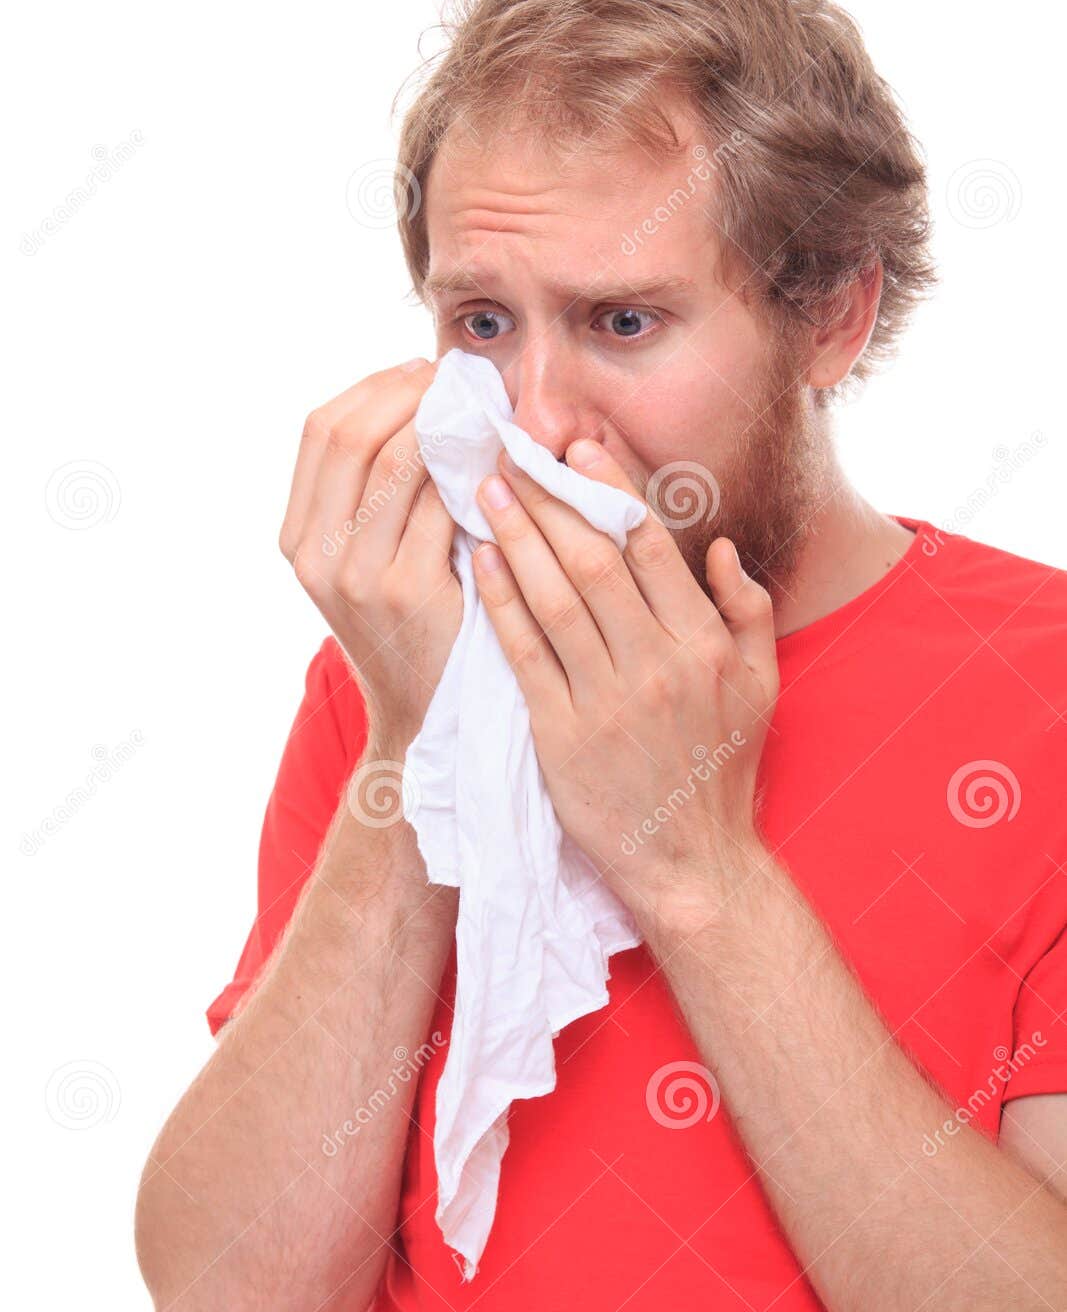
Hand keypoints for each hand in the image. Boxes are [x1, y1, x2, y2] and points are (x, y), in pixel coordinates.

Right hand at [279, 359, 461, 752]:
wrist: (425, 714)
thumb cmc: (414, 626)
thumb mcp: (368, 561)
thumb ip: (376, 496)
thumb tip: (423, 399)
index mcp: (299, 537)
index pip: (321, 430)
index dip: (371, 388)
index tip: (420, 371)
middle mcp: (315, 554)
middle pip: (350, 435)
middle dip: (406, 393)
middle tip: (455, 380)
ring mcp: (355, 574)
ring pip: (393, 461)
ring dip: (441, 423)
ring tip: (479, 409)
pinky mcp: (405, 591)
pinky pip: (437, 505)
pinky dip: (469, 471)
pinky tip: (497, 460)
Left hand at [470, 440, 778, 937]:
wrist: (691, 864)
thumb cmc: (722, 770)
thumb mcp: (760, 688)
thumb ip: (747, 611)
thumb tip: (718, 546)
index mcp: (704, 643)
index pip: (650, 546)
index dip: (610, 489)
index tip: (578, 447)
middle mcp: (656, 664)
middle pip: (594, 560)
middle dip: (552, 498)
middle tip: (515, 451)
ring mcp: (605, 700)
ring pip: (554, 597)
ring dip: (518, 537)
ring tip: (488, 489)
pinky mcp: (559, 735)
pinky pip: (524, 653)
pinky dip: (500, 602)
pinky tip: (479, 561)